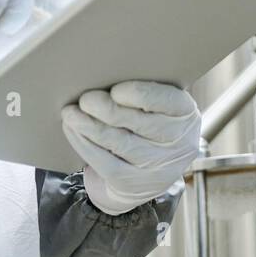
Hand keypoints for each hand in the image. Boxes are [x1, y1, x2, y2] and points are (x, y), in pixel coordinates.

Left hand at [61, 81, 200, 215]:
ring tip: (70, 113)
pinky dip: (84, 144)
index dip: (139, 95)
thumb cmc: (148, 121)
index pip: (165, 101)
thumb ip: (141, 90)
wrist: (149, 172)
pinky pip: (105, 163)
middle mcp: (177, 143)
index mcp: (185, 113)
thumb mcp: (158, 105)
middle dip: (108, 110)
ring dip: (90, 126)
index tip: (115, 90)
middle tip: (85, 99)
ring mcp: (157, 167)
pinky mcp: (133, 184)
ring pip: (119, 143)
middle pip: (139, 123)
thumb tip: (103, 72)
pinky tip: (72, 130)